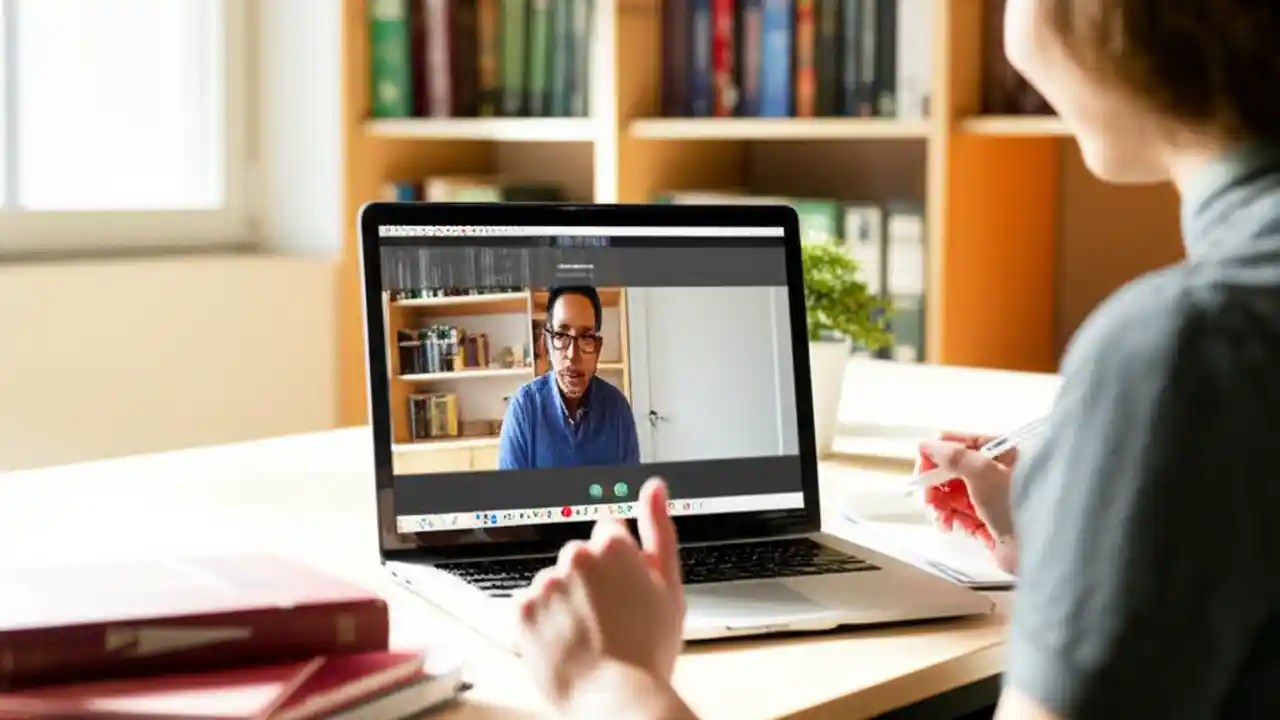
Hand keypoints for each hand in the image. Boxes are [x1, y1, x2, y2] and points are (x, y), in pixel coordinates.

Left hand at [516, 478, 685, 713]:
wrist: (617, 700)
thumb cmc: (648, 650)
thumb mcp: (670, 585)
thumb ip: (659, 528)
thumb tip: (655, 487)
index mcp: (611, 546)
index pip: (608, 532)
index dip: (620, 563)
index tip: (624, 590)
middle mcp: (573, 557)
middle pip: (579, 557)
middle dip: (591, 580)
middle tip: (612, 618)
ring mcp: (544, 584)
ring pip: (555, 583)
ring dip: (566, 601)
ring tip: (590, 636)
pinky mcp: (521, 611)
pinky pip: (532, 607)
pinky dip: (544, 622)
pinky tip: (568, 642)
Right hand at [919, 433, 1018, 573]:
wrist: (1036, 549)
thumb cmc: (1016, 506)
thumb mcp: (983, 473)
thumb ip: (953, 456)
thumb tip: (927, 445)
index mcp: (998, 452)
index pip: (957, 443)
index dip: (936, 455)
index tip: (922, 470)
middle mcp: (992, 472)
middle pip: (949, 470)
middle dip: (935, 484)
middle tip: (929, 498)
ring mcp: (987, 497)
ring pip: (949, 493)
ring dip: (939, 505)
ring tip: (940, 517)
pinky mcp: (983, 520)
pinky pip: (956, 513)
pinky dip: (948, 519)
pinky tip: (949, 527)